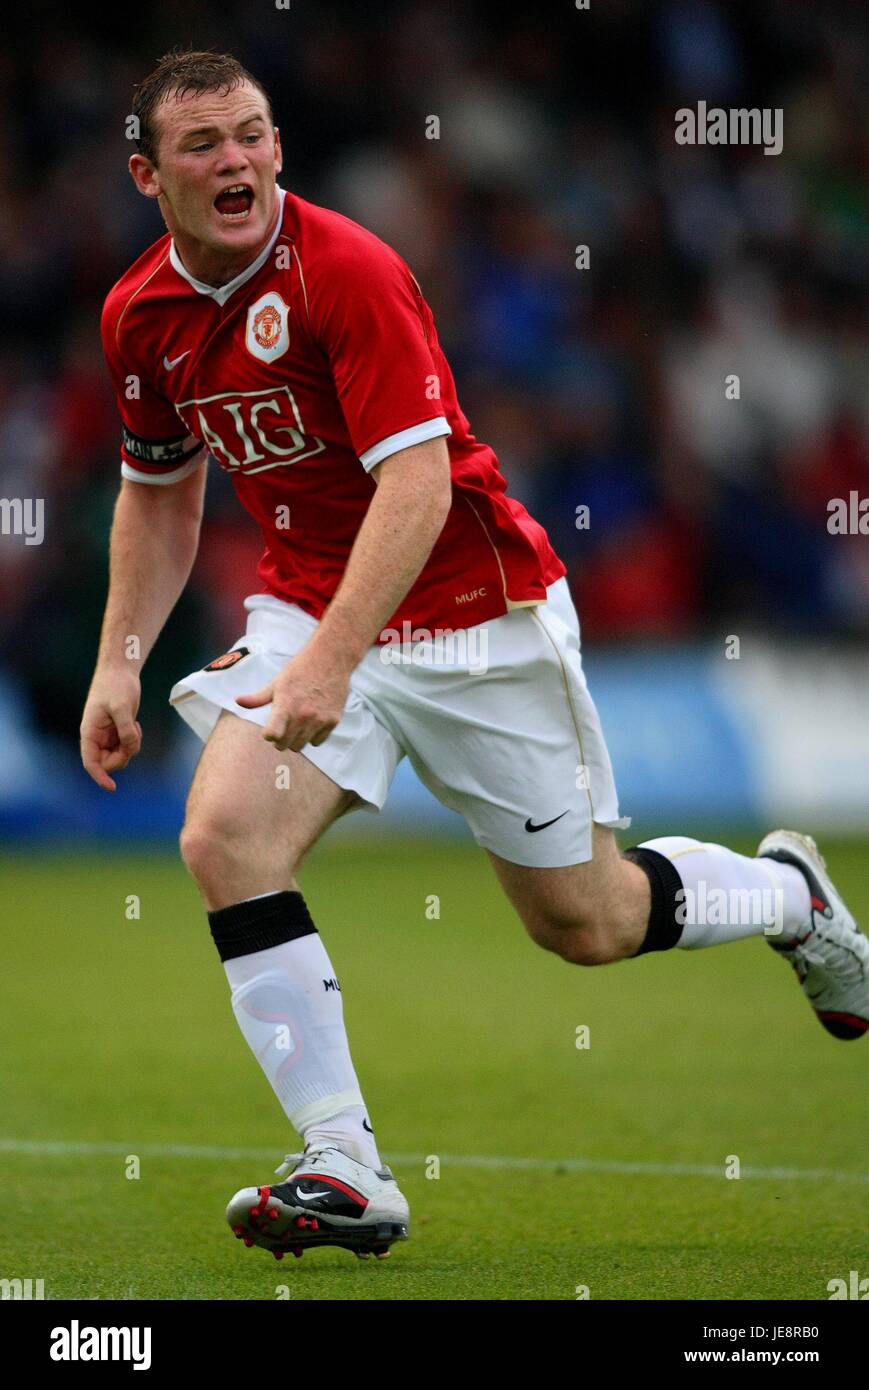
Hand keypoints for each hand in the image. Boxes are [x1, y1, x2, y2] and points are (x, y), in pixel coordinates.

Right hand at [80, 668, 142, 790]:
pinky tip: (136, 723)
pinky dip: (134, 740)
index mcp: (90, 732)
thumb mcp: (121, 707)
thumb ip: (126, 730)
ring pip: (120, 755)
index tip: (112, 788)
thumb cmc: (116, 685)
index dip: (99, 777)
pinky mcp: (118, 730)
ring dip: (130, 746)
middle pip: (108, 762)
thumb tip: (130, 749)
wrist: (120, 671)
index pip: (91, 762)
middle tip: (133, 739)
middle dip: (123, 756)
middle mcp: (97, 736)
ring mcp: (108, 735)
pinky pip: (127, 746)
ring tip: (134, 726)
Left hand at [235, 646, 349, 751]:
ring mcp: (319, 719)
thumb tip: (238, 701)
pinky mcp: (333, 721)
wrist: (330, 658)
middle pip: (284, 745)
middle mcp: (303, 715)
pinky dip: (312, 737)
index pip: (272, 735)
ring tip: (295, 726)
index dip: (268, 734)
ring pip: (300, 746)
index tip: (269, 729)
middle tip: (281, 728)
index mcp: (286, 705)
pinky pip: (317, 742)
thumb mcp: (277, 682)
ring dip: (294, 740)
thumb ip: (258, 697)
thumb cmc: (300, 669)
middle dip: (279, 739)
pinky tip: (311, 723)